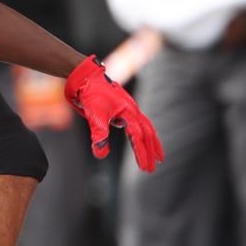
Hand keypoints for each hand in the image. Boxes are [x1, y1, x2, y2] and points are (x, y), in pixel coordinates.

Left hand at [65, 54, 161, 172]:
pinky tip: (143, 140)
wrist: (87, 77)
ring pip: (147, 128)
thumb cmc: (91, 95)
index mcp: (128, 112)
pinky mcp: (126, 107)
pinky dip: (145, 133)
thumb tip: (101, 154)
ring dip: (152, 143)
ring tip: (157, 157)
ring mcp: (131, 108)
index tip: (144, 168)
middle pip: (148, 133)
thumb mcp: (94, 116)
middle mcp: (133, 110)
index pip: (138, 136)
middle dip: (151, 152)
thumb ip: (99, 135)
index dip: (141, 152)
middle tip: (152, 168)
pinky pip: (141, 123)